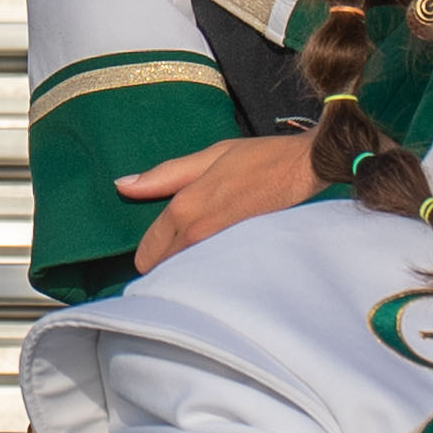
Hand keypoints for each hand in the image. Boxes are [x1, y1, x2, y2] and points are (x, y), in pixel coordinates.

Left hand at [124, 128, 324, 266]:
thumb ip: (164, 175)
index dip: (149, 251)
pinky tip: (222, 264)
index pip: (147, 253)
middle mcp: (199, 236)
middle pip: (164, 271)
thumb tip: (122, 185)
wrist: (309, 169)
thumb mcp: (210, 155)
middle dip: (165, 264)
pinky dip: (211, 274)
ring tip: (201, 259)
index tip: (159, 247)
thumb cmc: (261, 158)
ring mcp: (222, 251)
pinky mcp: (244, 260)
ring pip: (188, 276)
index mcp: (185, 209)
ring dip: (187, 271)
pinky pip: (214, 276)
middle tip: (179, 252)